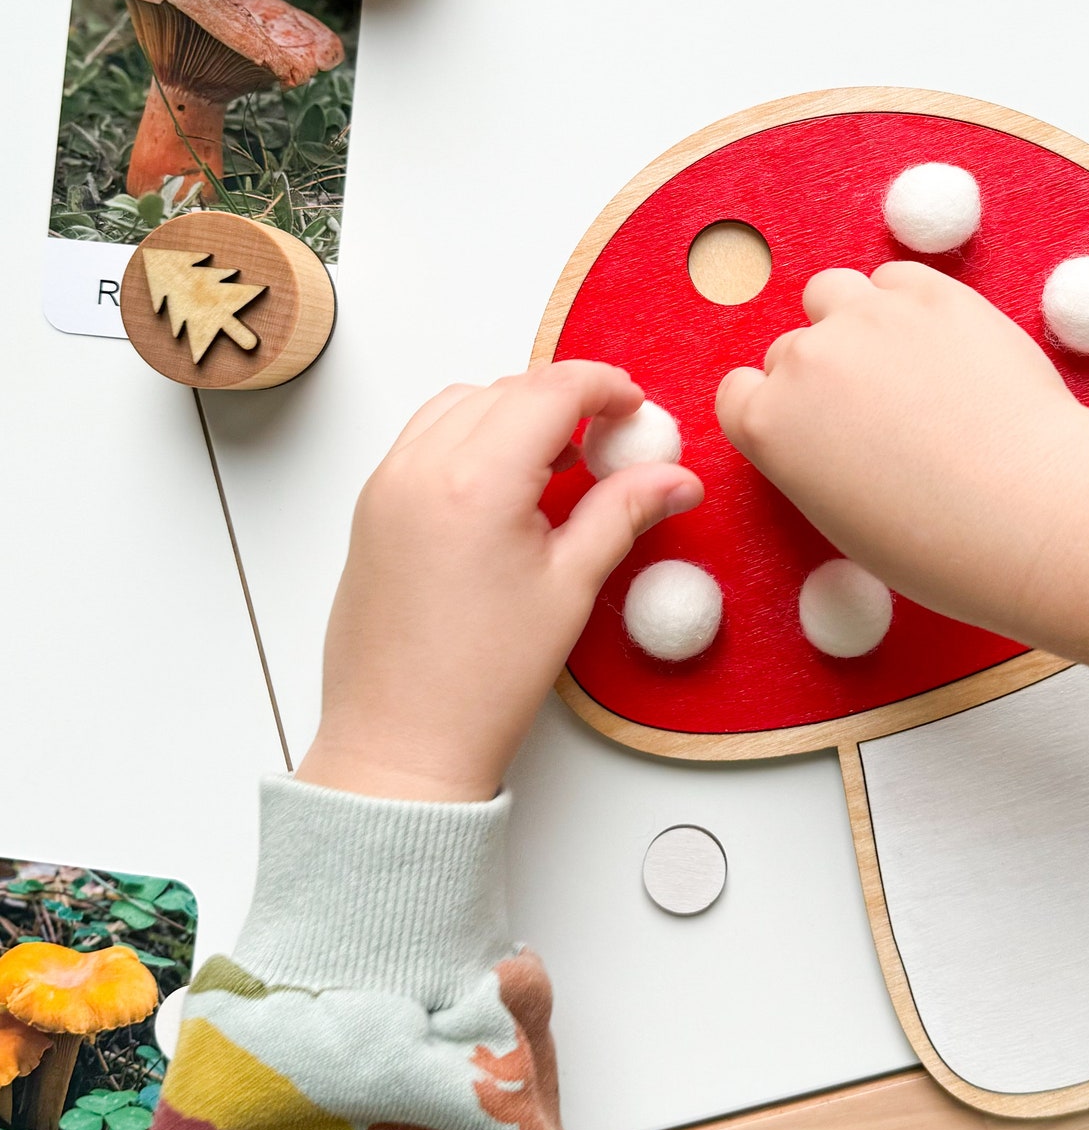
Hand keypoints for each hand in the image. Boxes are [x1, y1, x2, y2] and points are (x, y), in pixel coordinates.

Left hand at [297, 363, 702, 802]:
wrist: (400, 743)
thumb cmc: (482, 680)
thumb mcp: (571, 586)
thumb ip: (624, 512)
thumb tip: (675, 478)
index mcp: (477, 482)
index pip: (551, 391)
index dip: (604, 386)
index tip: (635, 406)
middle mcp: (422, 467)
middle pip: (508, 388)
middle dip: (566, 395)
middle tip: (611, 433)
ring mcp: (388, 483)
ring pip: (462, 402)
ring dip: (515, 408)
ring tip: (560, 456)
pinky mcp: (372, 506)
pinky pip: (425, 434)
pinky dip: (471, 431)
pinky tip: (507, 479)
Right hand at [716, 263, 1088, 671]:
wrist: (1028, 514)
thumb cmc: (938, 545)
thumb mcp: (841, 519)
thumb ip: (811, 459)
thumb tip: (830, 428)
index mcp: (768, 425)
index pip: (740, 392)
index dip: (777, 409)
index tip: (813, 427)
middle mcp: (805, 360)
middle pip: (790, 349)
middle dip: (822, 374)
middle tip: (877, 412)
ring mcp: (868, 318)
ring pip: (832, 293)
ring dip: (852, 319)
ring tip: (900, 362)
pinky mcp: (933, 293)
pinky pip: (896, 277)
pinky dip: (908, 301)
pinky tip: (940, 342)